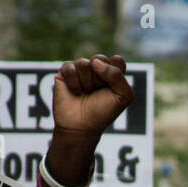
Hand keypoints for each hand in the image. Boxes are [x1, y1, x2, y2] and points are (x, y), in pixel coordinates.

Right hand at [48, 55, 133, 183]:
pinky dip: (74, 82)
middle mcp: (97, 68)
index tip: (112, 89)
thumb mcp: (123, 97)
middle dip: (100, 79)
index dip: (115, 74)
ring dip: (86, 83)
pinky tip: (75, 92)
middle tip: (97, 92)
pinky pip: (70, 67)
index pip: (117, 60)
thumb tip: (95, 63)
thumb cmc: (103, 113)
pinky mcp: (65, 72)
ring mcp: (80, 69)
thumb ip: (118, 76)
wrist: (81, 127)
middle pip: (100, 59)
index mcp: (112, 73)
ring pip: (84, 63)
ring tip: (86, 93)